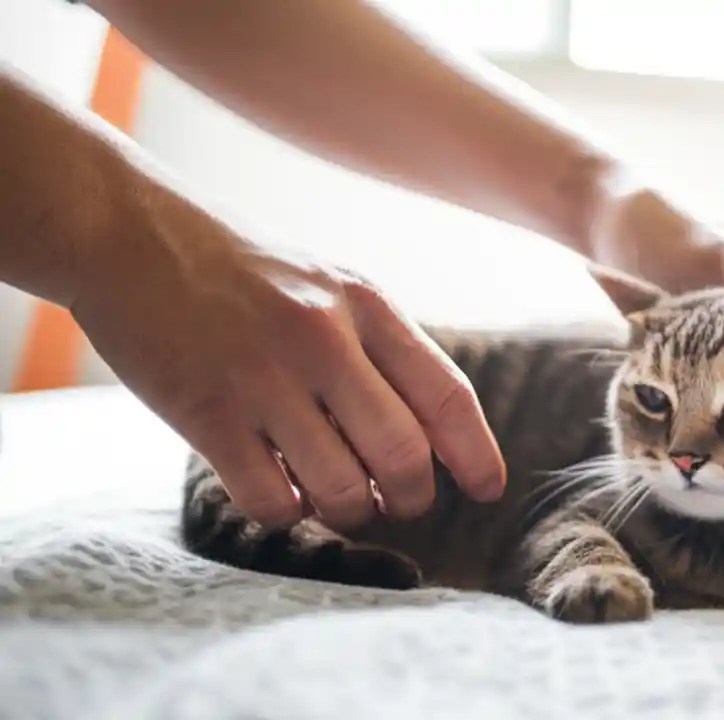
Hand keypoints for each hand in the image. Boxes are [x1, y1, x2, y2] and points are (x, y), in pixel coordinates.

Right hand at [71, 188, 505, 529]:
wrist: (126, 229)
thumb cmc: (238, 264)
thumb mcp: (327, 281)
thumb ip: (379, 344)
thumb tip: (430, 432)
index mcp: (365, 302)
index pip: (447, 394)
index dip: (475, 454)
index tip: (488, 491)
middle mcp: (323, 338)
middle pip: (403, 456)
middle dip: (410, 498)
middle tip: (396, 502)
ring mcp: (263, 377)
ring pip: (342, 489)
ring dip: (348, 511)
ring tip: (336, 497)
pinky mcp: (205, 411)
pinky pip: (271, 499)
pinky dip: (287, 510)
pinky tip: (279, 490)